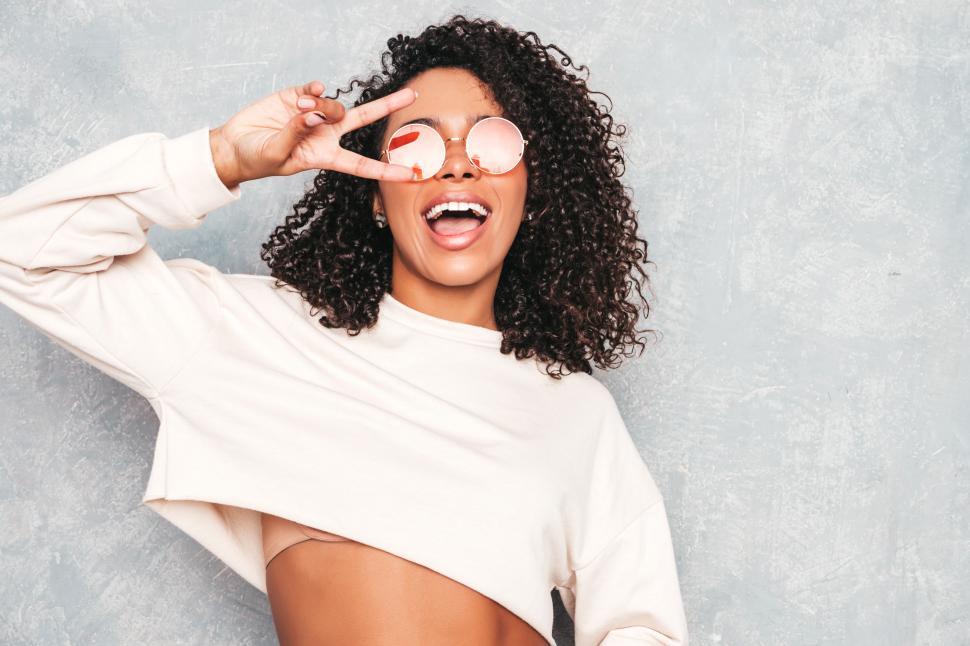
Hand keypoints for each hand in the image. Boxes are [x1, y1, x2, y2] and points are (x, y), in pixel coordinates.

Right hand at [208, 80, 416, 187]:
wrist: (235, 145)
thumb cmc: (258, 159)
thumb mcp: (278, 155)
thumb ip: (297, 134)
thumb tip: (315, 114)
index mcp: (326, 157)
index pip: (362, 164)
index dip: (385, 169)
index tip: (410, 174)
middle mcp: (326, 134)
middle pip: (365, 119)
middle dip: (388, 105)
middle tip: (412, 95)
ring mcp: (315, 114)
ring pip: (334, 104)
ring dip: (321, 106)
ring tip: (299, 111)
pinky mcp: (298, 97)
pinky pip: (317, 90)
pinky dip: (315, 92)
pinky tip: (308, 95)